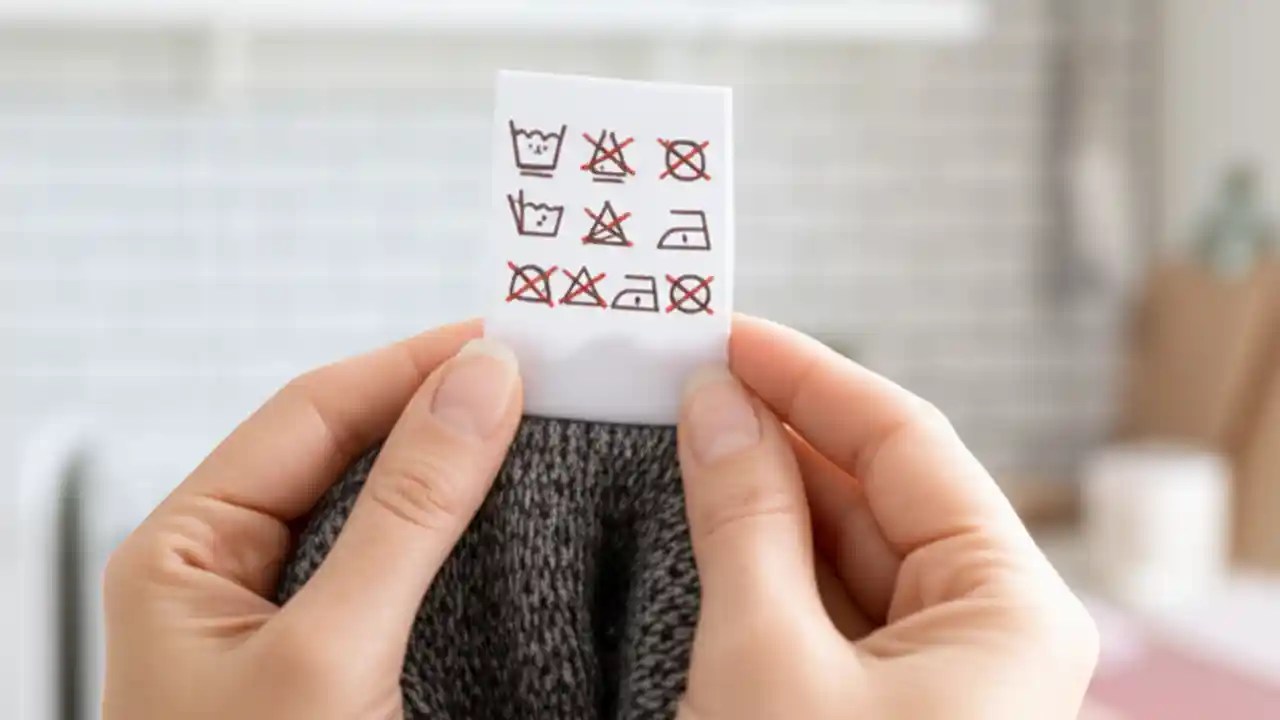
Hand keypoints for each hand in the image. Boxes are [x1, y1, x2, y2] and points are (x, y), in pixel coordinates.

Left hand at [102, 322, 523, 718]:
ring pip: (380, 512)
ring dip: (453, 472)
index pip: (307, 416)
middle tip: (529, 379)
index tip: (498, 342)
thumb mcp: (330, 650)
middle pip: (344, 453)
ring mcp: (289, 623)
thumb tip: (477, 385)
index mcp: (182, 555)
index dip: (406, 367)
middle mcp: (228, 577)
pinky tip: (505, 518)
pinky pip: (406, 574)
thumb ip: (404, 514)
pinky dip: (460, 540)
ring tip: (529, 432)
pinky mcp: (346, 666)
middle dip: (434, 409)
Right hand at [675, 317, 1097, 719]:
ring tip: (689, 447)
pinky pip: (830, 613)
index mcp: (1010, 612)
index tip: (732, 338)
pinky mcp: (887, 710)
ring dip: (767, 504)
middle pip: (878, 494)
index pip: (906, 444)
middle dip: (781, 438)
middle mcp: (992, 637)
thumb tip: (717, 407)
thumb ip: (744, 520)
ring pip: (848, 556)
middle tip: (692, 389)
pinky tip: (714, 527)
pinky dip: (769, 571)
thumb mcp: (767, 657)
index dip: (811, 378)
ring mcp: (942, 678)